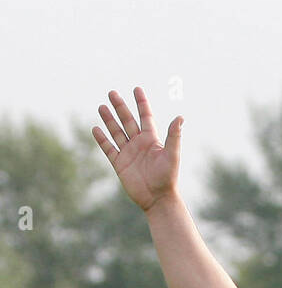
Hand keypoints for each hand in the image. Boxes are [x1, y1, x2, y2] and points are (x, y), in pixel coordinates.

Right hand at [92, 87, 182, 211]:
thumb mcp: (172, 155)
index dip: (141, 103)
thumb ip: (174, 136)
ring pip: (116, 132)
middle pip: (128, 121)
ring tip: (102, 106)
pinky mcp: (119, 164)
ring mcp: (128, 153)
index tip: (136, 89)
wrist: (157, 199)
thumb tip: (180, 117)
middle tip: (112, 93)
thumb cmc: (168, 178)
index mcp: (151, 140)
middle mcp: (139, 144)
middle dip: (120, 107)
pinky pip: (109, 149)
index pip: (145, 117)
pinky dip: (102, 139)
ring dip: (109, 120)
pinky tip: (96, 129)